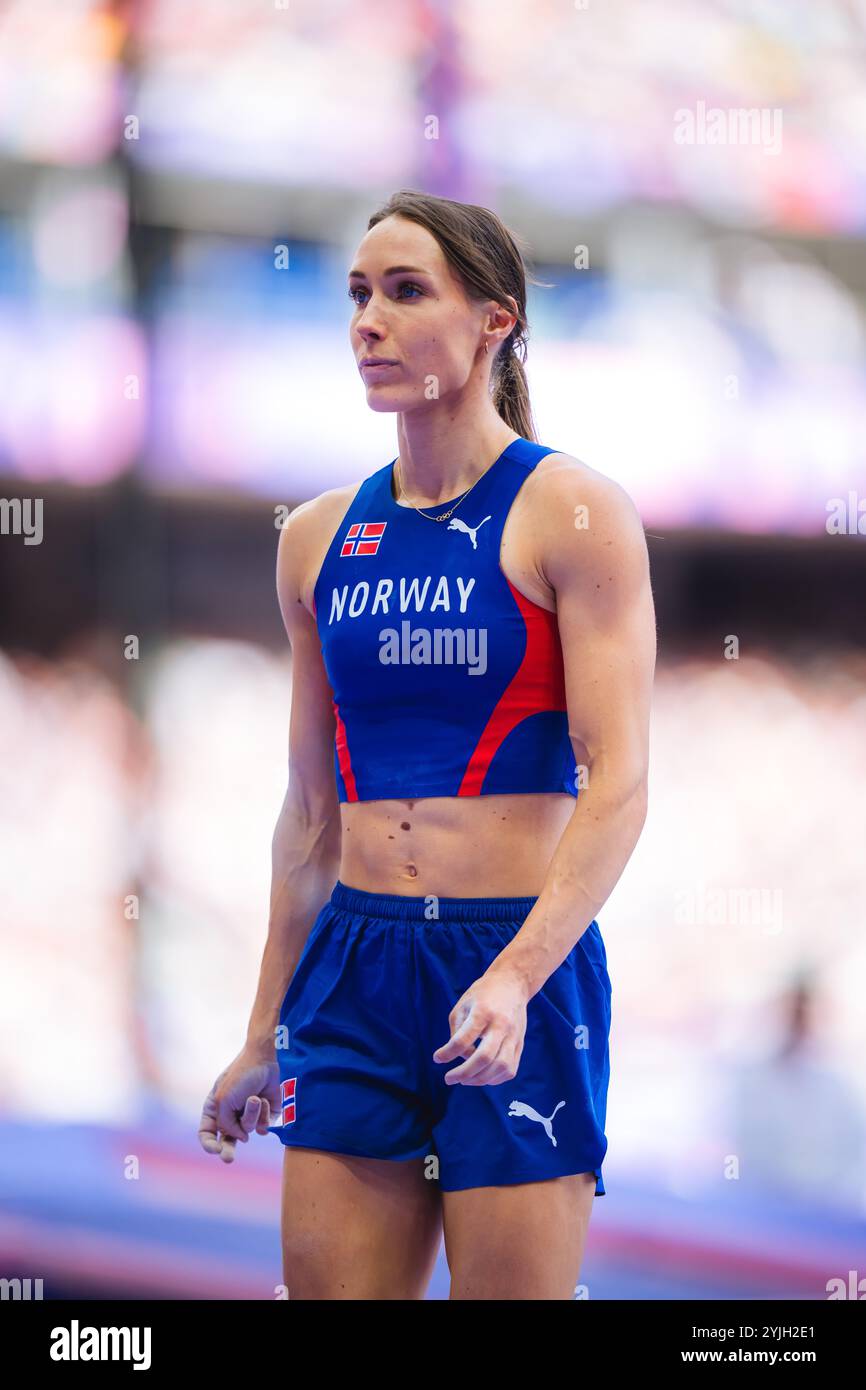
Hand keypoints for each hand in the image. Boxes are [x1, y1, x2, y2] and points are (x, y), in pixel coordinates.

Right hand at [198, 1045, 280, 1162]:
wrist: (267, 1062)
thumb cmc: (241, 1076)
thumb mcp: (223, 1100)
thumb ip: (226, 1124)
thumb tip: (241, 1139)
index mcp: (215, 1109)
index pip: (206, 1133)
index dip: (208, 1144)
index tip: (215, 1148)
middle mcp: (230, 1115)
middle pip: (226, 1142)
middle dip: (227, 1151)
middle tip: (228, 1159)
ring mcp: (248, 1116)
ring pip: (247, 1130)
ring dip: (251, 1114)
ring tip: (254, 1098)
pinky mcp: (265, 1116)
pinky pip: (263, 1127)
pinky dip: (264, 1113)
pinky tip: (264, 1099)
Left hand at [432, 965, 528, 1085]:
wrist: (513, 983)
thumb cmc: (482, 995)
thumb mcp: (463, 1005)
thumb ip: (457, 1032)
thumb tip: (460, 1058)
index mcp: (483, 1012)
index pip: (463, 1039)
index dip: (447, 1053)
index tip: (437, 1058)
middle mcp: (501, 1024)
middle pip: (484, 1057)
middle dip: (464, 1073)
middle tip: (449, 1079)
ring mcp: (514, 1035)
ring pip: (500, 1067)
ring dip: (480, 1079)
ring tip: (465, 1080)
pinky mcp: (520, 1043)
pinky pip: (510, 1069)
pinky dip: (495, 1079)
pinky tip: (481, 1077)